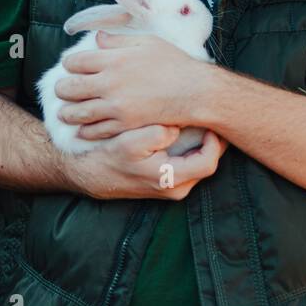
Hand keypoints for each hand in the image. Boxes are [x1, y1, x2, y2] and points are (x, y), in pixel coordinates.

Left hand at [55, 31, 211, 138]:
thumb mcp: (147, 42)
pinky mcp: (123, 125)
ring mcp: (115, 106)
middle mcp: (109, 82)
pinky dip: (85, 130)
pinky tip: (84, 128)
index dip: (70, 64)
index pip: (74, 62)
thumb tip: (97, 38)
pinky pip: (94, 131)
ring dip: (67, 112)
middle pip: (68, 88)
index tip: (72, 67)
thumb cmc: (174, 63)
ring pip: (77, 113)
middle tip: (63, 90)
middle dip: (62, 89)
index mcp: (113, 59)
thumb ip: (118, 40)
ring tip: (66, 112)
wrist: (194, 92)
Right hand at [67, 126, 228, 200]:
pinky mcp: (167, 182)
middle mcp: (176, 188)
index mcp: (171, 179)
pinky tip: (187, 131)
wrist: (91, 175)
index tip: (209, 122)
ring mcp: (172, 187)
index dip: (215, 141)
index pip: (208, 162)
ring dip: (203, 144)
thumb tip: (179, 125)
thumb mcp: (130, 142)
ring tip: (202, 121)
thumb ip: (158, 134)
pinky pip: (189, 164)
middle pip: (208, 163)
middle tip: (211, 117)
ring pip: (199, 164)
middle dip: (213, 140)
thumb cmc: (110, 158)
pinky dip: (192, 148)